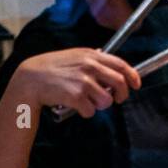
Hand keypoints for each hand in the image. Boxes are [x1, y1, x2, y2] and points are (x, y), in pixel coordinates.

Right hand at [15, 48, 141, 119]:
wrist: (31, 79)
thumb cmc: (52, 69)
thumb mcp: (73, 56)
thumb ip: (91, 59)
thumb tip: (108, 62)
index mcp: (91, 55)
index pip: (120, 64)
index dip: (132, 76)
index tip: (136, 84)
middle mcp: (89, 66)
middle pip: (119, 83)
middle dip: (121, 95)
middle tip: (116, 100)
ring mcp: (83, 81)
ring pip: (106, 101)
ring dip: (99, 105)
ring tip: (85, 100)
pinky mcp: (76, 97)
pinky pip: (91, 111)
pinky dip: (85, 112)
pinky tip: (74, 105)